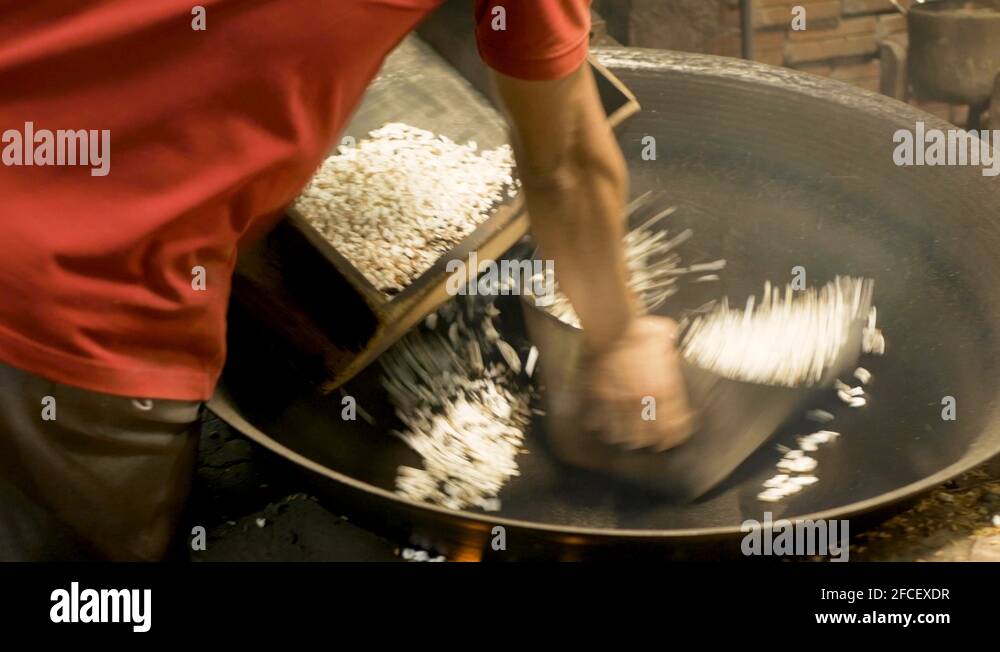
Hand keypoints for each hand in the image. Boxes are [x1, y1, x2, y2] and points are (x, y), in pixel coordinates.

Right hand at [582, 316, 694, 451]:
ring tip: (622, 439)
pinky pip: (597, 420)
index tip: (671, 440)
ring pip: (621, 434)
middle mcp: (643, 402)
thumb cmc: (640, 328)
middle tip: (647, 443)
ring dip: (623, 438)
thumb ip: (669, 348)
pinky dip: (599, 426)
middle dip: (648, 442)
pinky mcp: (598, 396)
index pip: (674, 428)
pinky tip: (599, 426)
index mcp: (664, 391)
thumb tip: (671, 342)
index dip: (673, 437)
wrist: (614, 324)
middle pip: (647, 437)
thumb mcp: (665, 337)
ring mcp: (619, 401)